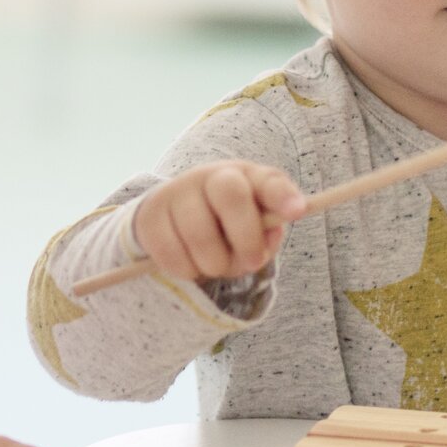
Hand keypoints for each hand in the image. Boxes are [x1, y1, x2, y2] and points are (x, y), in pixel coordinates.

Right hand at [135, 161, 304, 280]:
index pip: (267, 180)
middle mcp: (209, 176)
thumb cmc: (227, 222)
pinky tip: (191, 263)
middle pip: (230, 196)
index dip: (282, 195)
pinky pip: (171, 253)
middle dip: (246, 237)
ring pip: (199, 234)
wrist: (173, 215)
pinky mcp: (150, 217)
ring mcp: (176, 193)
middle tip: (252, 263)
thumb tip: (264, 243)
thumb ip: (267, 234)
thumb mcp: (254, 225)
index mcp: (245, 176)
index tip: (297, 212)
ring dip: (213, 263)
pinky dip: (186, 270)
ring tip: (216, 264)